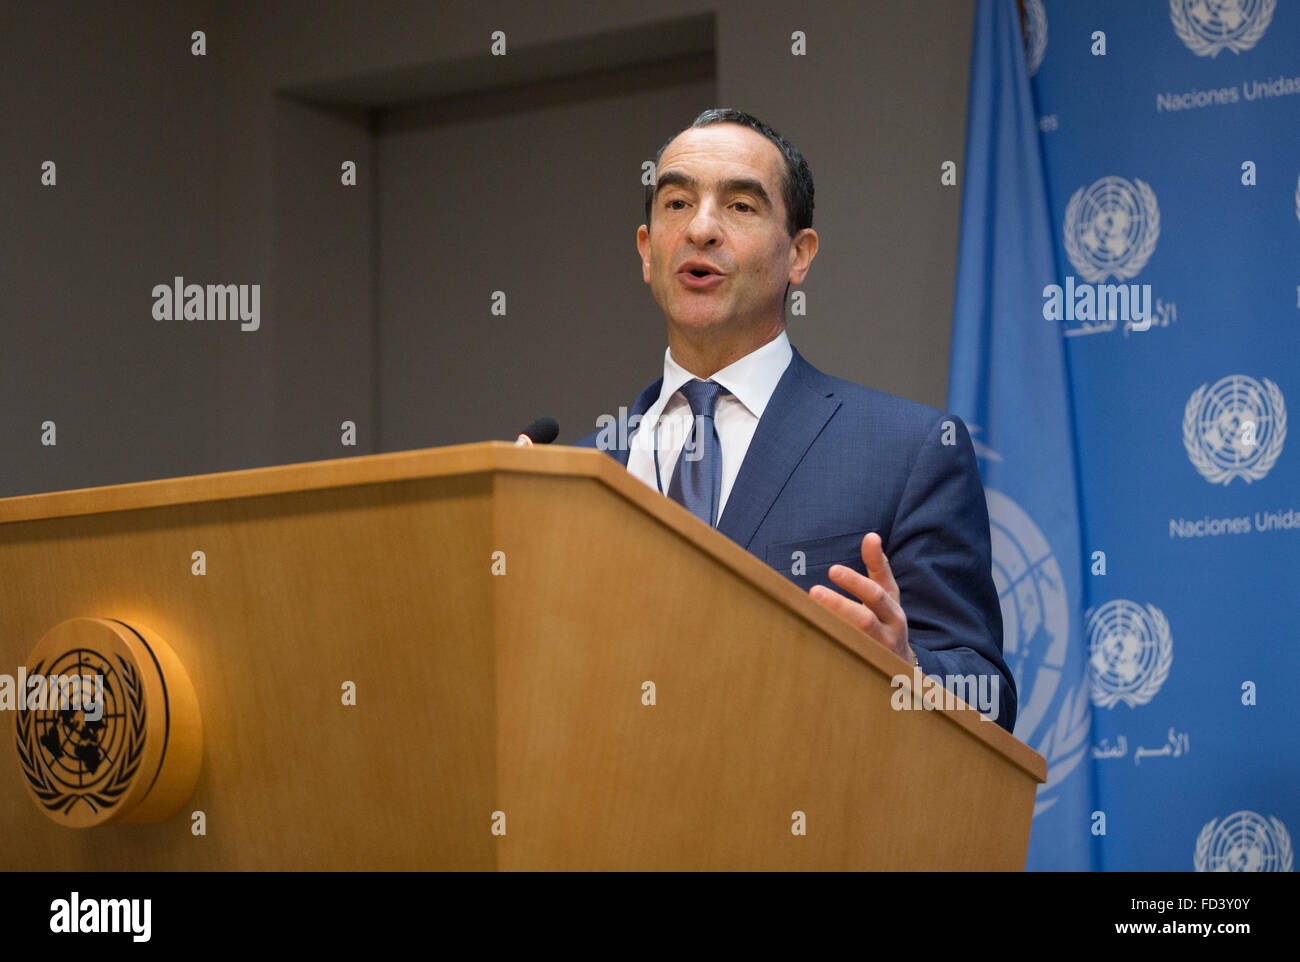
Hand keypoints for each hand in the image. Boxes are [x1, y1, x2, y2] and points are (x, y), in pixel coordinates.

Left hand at [809, 532, 915, 664]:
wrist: (901, 665)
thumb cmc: (887, 620)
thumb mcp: (887, 594)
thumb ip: (878, 567)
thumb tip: (871, 536)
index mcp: (892, 608)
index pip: (877, 589)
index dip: (858, 578)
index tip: (833, 569)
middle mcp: (890, 629)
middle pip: (867, 614)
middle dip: (841, 601)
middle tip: (814, 591)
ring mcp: (879, 651)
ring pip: (858, 637)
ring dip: (834, 622)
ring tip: (810, 609)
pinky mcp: (868, 666)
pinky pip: (849, 656)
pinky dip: (832, 645)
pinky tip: (811, 637)